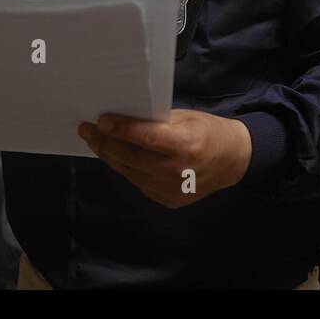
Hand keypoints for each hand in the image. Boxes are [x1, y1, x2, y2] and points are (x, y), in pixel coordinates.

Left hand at [78, 109, 252, 208]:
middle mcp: (176, 171)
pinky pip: (138, 181)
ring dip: (109, 155)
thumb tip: (123, 119)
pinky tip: (115, 156)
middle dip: (105, 142)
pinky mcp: (167, 200)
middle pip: (131, 157)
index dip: (121, 130)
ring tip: (95, 142)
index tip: (100, 121)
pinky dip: (125, 168)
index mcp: (185, 145)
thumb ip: (157, 122)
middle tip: (86, 130)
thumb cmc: (209, 132)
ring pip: (129, 171)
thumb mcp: (186, 118)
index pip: (146, 138)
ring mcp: (170, 189)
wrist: (233, 162)